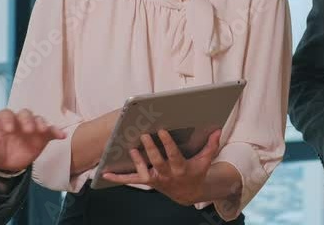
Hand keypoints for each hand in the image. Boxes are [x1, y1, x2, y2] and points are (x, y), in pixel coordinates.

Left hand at [0, 108, 65, 171]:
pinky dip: (57, 131)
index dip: (6, 121)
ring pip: (38, 119)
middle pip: (24, 113)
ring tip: (41, 131)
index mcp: (3, 121)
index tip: (6, 131)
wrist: (6, 165)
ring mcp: (31, 127)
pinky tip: (61, 136)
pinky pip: (51, 131)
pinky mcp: (42, 136)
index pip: (5, 114)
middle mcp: (18, 120)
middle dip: (26, 120)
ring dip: (40, 123)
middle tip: (27, 130)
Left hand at [102, 129, 221, 205]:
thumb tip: (218, 130)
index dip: (168, 144)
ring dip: (136, 161)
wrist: (188, 193)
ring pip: (144, 171)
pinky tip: (105, 173)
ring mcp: (156, 178)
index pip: (173, 155)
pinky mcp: (148, 181)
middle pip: (157, 161)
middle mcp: (167, 174)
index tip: (162, 131)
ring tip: (131, 149)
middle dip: (151, 149)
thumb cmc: (195, 172)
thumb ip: (210, 145)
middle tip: (144, 135)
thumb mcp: (205, 160)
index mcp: (180, 167)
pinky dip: (118, 177)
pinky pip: (132, 180)